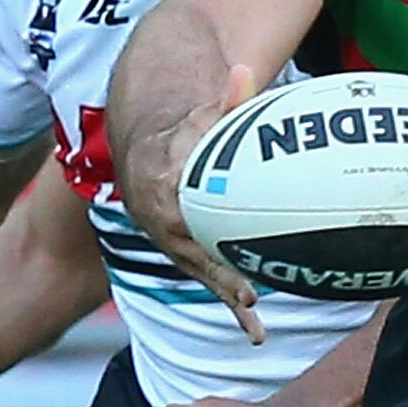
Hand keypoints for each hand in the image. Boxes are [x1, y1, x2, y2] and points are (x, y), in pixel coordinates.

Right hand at [123, 62, 264, 342]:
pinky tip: (258, 335)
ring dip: (228, 297)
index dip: (200, 228)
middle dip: (219, 273)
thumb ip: (225, 100)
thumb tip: (244, 71)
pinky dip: (233, 309)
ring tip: (253, 321)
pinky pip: (212, 284)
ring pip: (203, 274)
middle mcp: (166, 222)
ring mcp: (176, 245)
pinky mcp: (191, 258)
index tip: (220, 235)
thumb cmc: (184, 134)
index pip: (181, 210)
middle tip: (248, 291)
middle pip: (193, 252)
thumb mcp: (200, 116)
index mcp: (164, 187)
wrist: (149, 159)